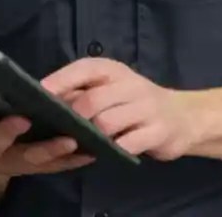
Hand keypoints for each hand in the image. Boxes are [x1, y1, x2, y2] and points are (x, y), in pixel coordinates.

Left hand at [42, 58, 199, 161]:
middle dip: (73, 118)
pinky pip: (127, 144)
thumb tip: (44, 100)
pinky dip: (112, 151)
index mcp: (114, 70)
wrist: (183, 117)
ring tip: (81, 144)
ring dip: (91, 137)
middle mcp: (131, 85)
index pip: (85, 68)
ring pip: (107, 124)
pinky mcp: (158, 132)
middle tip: (60, 131)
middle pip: (92, 100)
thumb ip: (82, 92)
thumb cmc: (135, 102)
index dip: (61, 80)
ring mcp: (147, 108)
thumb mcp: (111, 88)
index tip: (39, 94)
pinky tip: (105, 153)